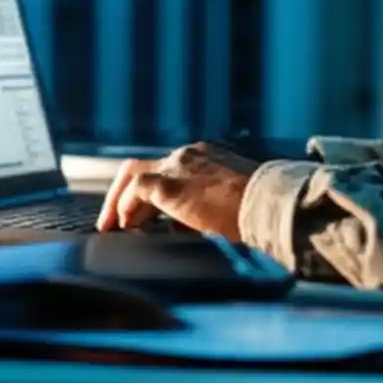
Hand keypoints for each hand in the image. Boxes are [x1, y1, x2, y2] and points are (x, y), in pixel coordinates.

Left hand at [95, 142, 259, 241]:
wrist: (270, 203)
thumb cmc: (261, 210)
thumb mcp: (231, 203)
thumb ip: (206, 209)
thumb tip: (183, 227)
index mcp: (207, 157)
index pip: (170, 168)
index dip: (153, 193)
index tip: (146, 214)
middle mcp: (189, 155)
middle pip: (144, 167)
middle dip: (125, 193)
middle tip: (117, 220)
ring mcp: (177, 166)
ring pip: (133, 175)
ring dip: (118, 202)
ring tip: (112, 226)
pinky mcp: (169, 185)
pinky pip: (136, 192)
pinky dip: (125, 208)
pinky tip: (124, 225)